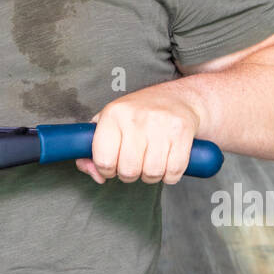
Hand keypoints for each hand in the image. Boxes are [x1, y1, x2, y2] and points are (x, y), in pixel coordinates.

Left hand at [76, 83, 203, 184]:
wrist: (178, 98)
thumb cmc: (138, 115)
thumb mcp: (110, 123)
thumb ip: (91, 151)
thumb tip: (96, 175)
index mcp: (113, 114)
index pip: (103, 160)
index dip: (106, 170)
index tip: (112, 166)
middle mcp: (136, 118)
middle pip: (128, 171)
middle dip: (130, 175)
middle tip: (134, 164)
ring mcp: (161, 125)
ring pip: (152, 174)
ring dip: (151, 176)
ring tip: (150, 162)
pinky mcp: (181, 132)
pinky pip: (173, 172)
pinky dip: (170, 176)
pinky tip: (167, 162)